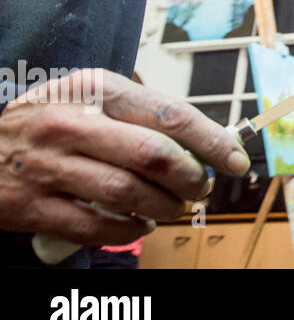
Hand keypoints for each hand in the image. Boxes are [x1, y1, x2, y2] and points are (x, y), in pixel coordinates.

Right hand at [0, 69, 250, 246]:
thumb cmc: (46, 119)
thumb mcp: (87, 95)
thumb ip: (139, 111)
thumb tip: (205, 140)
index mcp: (94, 89)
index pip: (169, 114)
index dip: (212, 140)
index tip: (237, 158)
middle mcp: (71, 124)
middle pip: (155, 156)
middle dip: (192, 178)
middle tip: (203, 188)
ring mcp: (48, 167)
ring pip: (129, 194)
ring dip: (165, 206)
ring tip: (175, 207)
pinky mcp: (31, 206)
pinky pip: (95, 227)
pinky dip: (129, 230)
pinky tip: (141, 224)